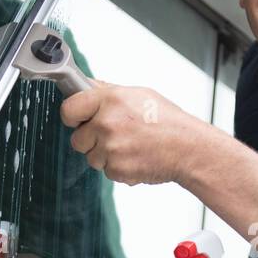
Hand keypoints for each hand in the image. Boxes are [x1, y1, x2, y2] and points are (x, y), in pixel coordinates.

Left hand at [60, 81, 198, 185]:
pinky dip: (119, 167)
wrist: (188, 148)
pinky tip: (136, 157)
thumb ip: (108, 92)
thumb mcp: (138, 95)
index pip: (69, 108)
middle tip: (113, 136)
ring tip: (130, 147)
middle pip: (77, 139)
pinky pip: (107, 171)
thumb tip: (86, 86)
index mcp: (110, 100)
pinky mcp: (117, 169)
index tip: (76, 119)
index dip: (72, 116)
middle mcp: (107, 123)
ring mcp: (110, 148)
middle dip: (91, 140)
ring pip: (91, 157)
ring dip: (106, 155)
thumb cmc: (168, 121)